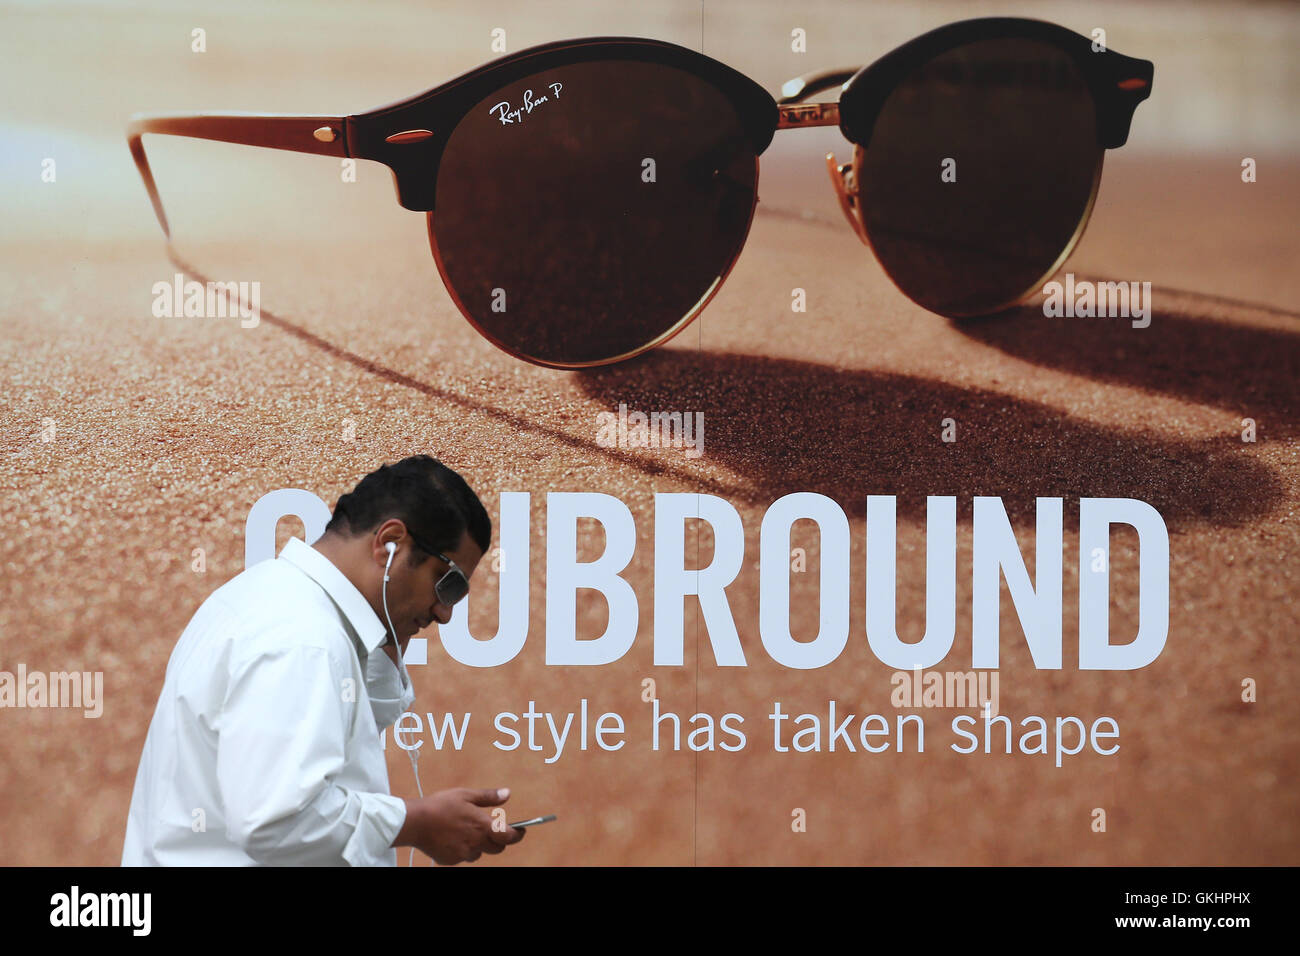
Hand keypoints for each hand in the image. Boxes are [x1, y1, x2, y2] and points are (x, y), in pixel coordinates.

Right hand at [395, 787, 524, 864]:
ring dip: (479, 844)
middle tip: (493, 829)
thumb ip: (488, 797)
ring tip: (466, 830)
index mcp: (482, 826)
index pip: (509, 837)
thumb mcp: (466, 795)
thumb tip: (507, 793)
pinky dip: (463, 848)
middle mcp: (476, 843)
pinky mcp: (451, 860)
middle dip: (498, 840)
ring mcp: (463, 854)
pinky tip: (453, 837)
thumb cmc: (441, 805)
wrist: (415, 822)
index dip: (518, 835)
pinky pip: (463, 856)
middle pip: (497, 848)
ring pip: (479, 853)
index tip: (521, 831)